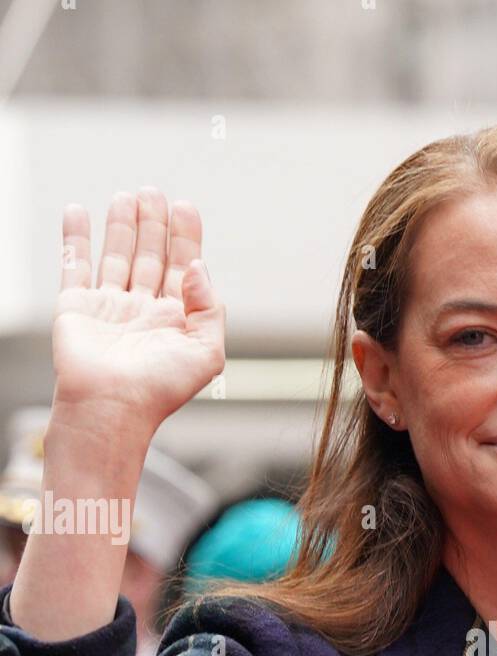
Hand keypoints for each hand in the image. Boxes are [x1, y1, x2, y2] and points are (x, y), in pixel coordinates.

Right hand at [51, 186, 224, 441]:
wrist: (111, 407)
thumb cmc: (159, 389)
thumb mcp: (207, 352)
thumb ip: (209, 308)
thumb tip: (198, 267)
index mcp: (175, 320)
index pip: (183, 268)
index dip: (185, 237)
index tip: (185, 207)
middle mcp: (143, 311)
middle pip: (150, 256)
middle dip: (153, 224)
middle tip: (153, 193)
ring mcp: (109, 307)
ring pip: (116, 256)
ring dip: (121, 225)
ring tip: (127, 196)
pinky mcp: (76, 305)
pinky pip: (73, 264)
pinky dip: (74, 237)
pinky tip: (78, 212)